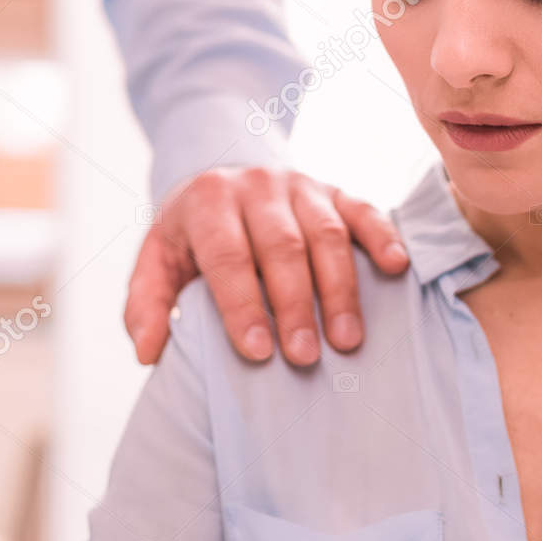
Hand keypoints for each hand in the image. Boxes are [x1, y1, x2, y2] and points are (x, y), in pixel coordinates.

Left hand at [123, 167, 408, 366]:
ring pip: (326, 234)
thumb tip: (148, 352)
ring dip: (340, 289)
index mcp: (208, 201)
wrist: (223, 183)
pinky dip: (382, 237)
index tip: (258, 352)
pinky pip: (364, 210)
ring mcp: (301, 185)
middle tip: (304, 357)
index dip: (242, 305)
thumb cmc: (191, 238)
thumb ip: (146, 305)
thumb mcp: (157, 262)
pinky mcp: (336, 191)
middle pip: (281, 247)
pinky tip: (396, 268)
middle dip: (294, 305)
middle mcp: (256, 186)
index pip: (227, 255)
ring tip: (346, 340)